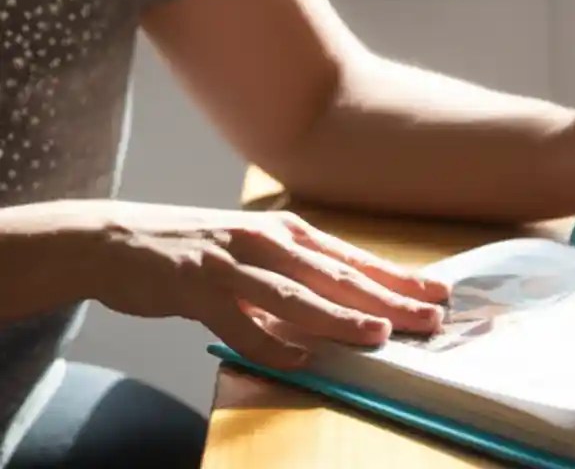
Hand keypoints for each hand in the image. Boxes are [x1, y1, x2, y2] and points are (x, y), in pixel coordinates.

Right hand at [80, 201, 447, 368]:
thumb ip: (298, 274)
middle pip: (337, 275)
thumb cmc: (197, 246)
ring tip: (377, 334)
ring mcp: (230, 263)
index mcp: (286, 233)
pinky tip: (296, 360)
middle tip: (429, 318)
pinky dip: (267, 343)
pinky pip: (237, 322)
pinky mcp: (193, 286)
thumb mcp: (255, 249)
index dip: (399, 277)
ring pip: (294, 295)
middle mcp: (266, 242)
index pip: (354, 258)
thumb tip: (351, 300)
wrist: (116, 238)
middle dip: (388, 298)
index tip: (439, 293)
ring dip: (338, 317)